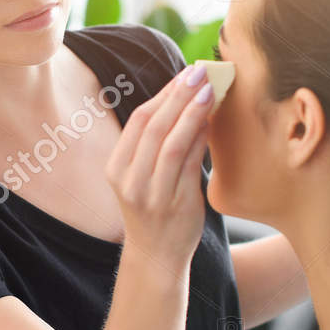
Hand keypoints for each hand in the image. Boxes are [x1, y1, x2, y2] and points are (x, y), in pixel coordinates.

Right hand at [104, 64, 214, 271]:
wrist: (156, 256)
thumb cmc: (154, 209)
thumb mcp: (143, 176)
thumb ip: (158, 144)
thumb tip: (186, 99)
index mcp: (117, 168)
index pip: (139, 121)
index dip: (163, 94)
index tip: (184, 75)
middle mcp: (130, 180)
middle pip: (154, 127)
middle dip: (178, 96)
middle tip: (200, 73)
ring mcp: (151, 194)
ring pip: (172, 144)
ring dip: (192, 113)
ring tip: (211, 90)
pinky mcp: (175, 204)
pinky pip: (189, 164)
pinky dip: (201, 139)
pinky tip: (213, 121)